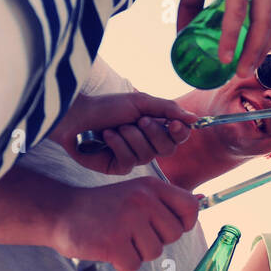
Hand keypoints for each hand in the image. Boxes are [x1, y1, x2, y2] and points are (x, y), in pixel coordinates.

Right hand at [48, 177, 199, 270]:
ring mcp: (128, 221)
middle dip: (156, 240)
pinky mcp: (112, 242)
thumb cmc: (105, 206)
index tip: (165, 226)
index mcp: (152, 187)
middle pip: (173, 235)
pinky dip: (122, 263)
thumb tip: (199, 202)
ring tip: (119, 238)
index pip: (190, 207)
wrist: (61, 211)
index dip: (184, 223)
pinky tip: (109, 249)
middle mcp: (143, 200)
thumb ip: (164, 200)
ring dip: (137, 252)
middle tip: (133, 233)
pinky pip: (133, 264)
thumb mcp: (137, 191)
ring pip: (154, 252)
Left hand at [50, 90, 196, 174]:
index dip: (179, 133)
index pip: (179, 136)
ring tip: (116, 127)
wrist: (76, 116)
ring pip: (148, 155)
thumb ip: (168, 109)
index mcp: (155, 127)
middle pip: (168, 148)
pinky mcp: (118, 167)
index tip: (173, 124)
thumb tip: (194, 118)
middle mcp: (147, 144)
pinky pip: (130, 162)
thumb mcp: (140, 102)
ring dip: (131, 137)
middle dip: (154, 133)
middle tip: (139, 121)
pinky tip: (107, 137)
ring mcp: (133, 157)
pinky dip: (119, 146)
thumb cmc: (107, 106)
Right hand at [173, 0, 270, 77]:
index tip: (255, 58)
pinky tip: (222, 55)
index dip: (268, 39)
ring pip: (261, 22)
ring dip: (250, 51)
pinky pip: (238, 12)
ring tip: (237, 71)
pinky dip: (230, 36)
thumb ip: (196, 7)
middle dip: (262, 52)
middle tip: (246, 73)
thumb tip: (182, 34)